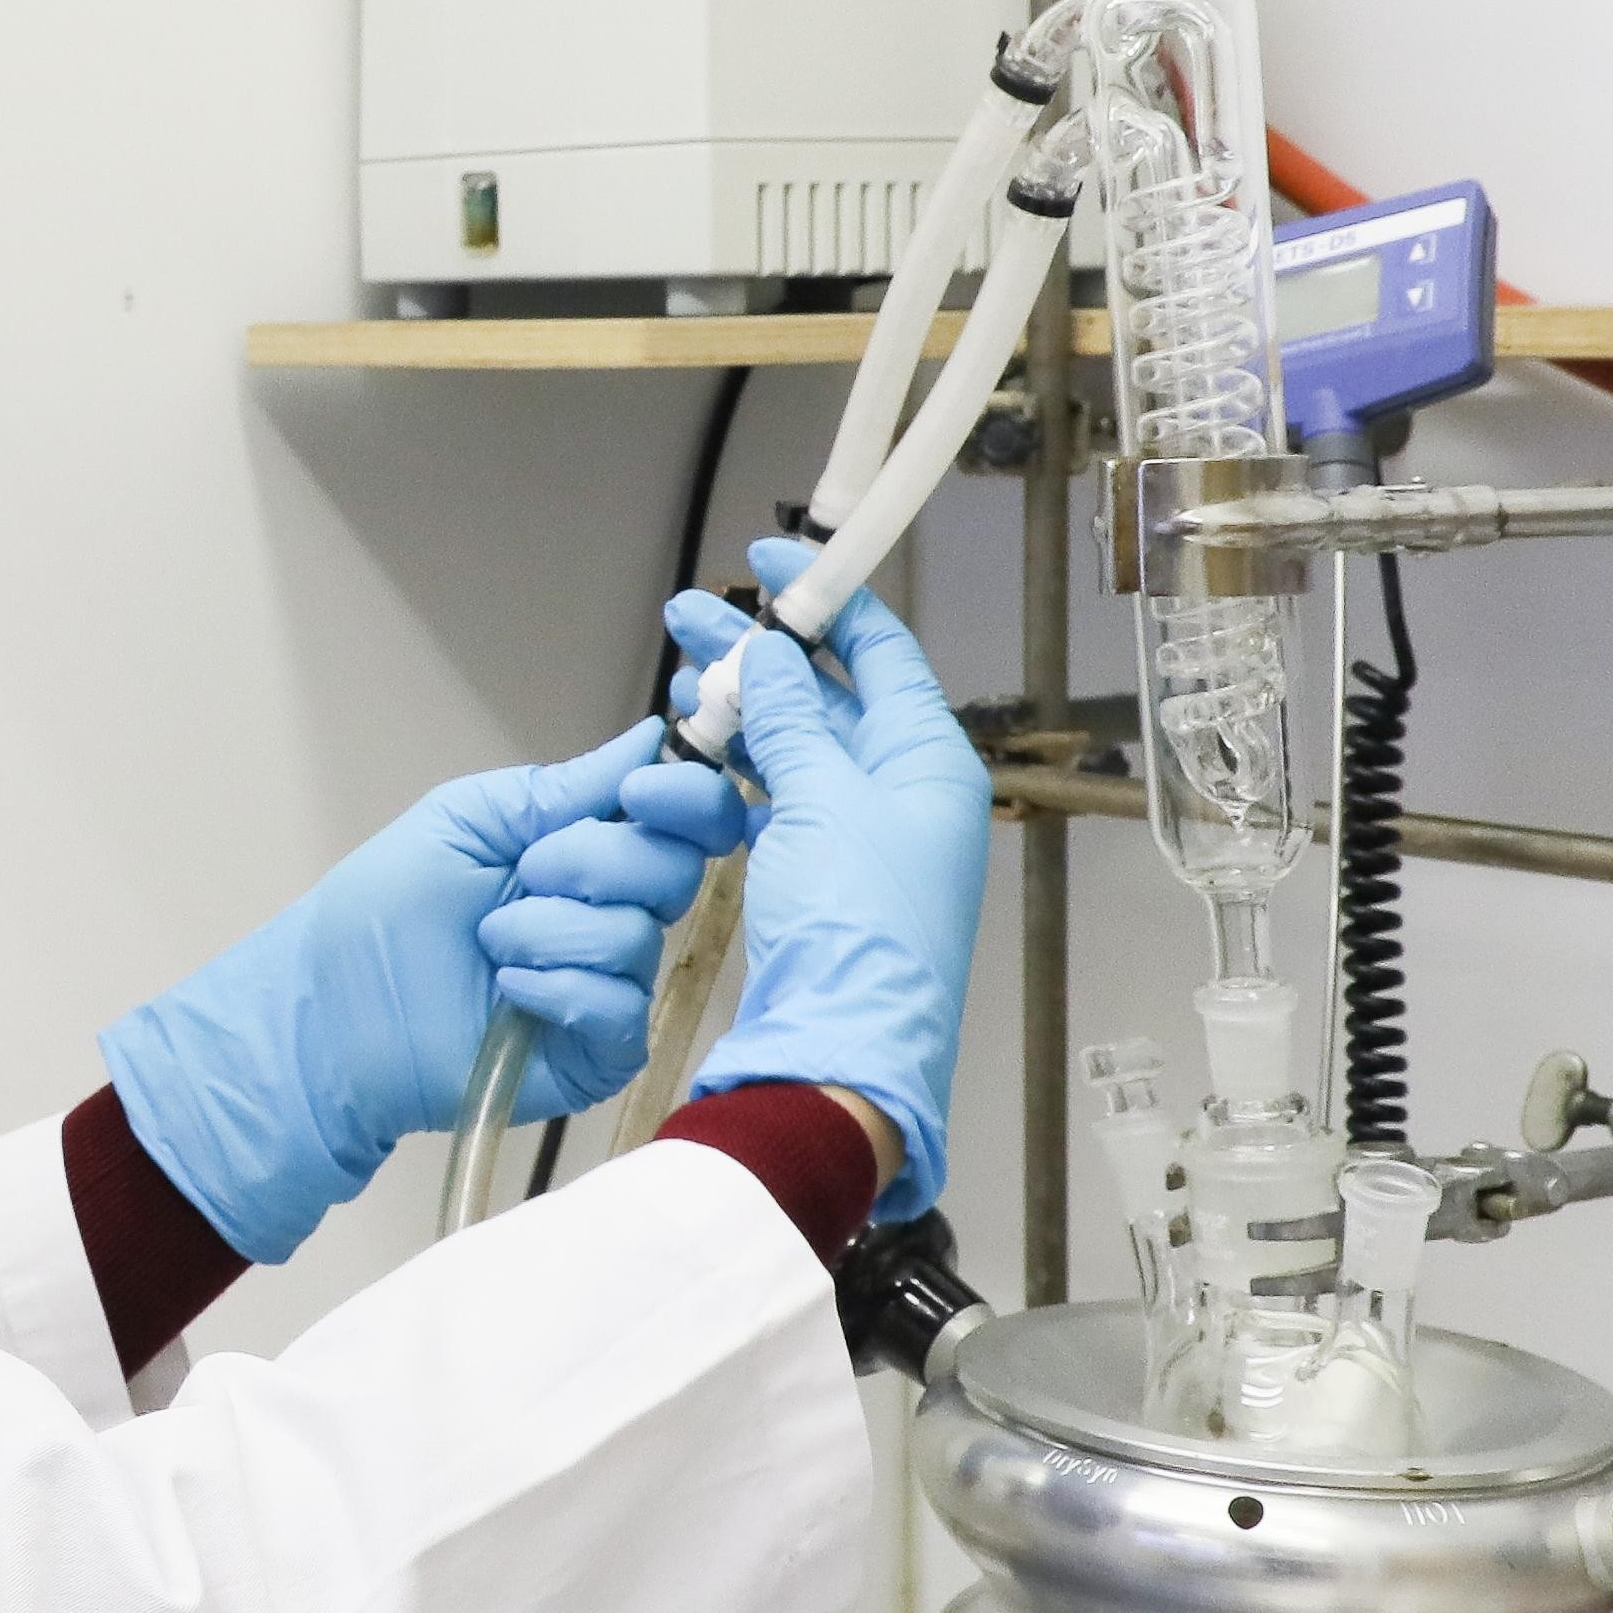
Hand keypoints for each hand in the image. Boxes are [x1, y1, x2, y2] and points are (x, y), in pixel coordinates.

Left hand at [102, 725, 749, 1261]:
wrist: (332, 1012)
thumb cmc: (380, 914)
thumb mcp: (465, 822)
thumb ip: (561, 788)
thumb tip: (652, 738)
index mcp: (587, 851)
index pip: (685, 819)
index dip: (685, 799)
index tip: (638, 793)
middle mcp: (611, 915)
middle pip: (675, 870)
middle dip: (592, 860)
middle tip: (524, 874)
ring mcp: (609, 986)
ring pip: (637, 938)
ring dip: (549, 930)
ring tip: (489, 945)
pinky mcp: (598, 1052)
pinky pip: (619, 1008)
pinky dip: (557, 988)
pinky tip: (506, 992)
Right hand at [665, 542, 994, 1218]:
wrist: (843, 1051)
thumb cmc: (862, 935)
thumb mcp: (825, 803)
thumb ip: (794, 721)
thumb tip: (774, 656)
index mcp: (930, 763)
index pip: (883, 651)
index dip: (827, 599)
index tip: (773, 561)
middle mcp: (903, 792)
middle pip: (830, 695)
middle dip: (761, 652)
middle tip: (691, 617)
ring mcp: (860, 836)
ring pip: (796, 746)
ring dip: (742, 708)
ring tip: (682, 675)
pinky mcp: (820, 876)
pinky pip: (779, 798)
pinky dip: (739, 767)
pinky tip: (696, 744)